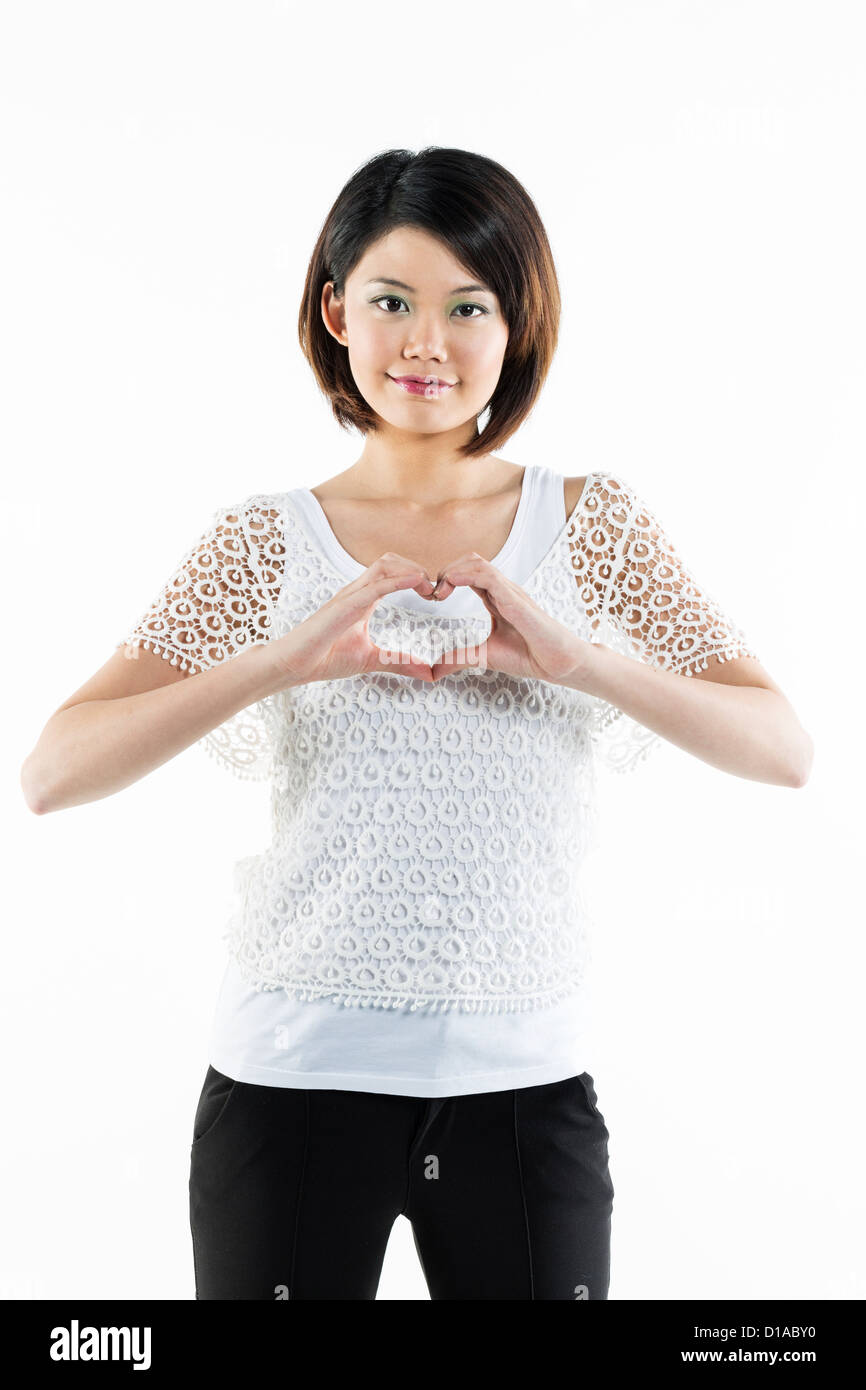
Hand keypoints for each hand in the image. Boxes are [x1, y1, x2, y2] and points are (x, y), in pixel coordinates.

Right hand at [270, 553, 439, 684]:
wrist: (294, 665)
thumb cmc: (325, 658)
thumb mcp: (372, 659)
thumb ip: (399, 662)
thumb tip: (428, 672)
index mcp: (363, 599)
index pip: (392, 572)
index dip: (416, 577)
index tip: (433, 595)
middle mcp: (356, 591)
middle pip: (390, 561)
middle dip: (416, 568)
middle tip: (434, 591)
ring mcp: (349, 595)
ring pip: (384, 565)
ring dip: (410, 571)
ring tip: (428, 587)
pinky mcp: (343, 606)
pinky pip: (374, 586)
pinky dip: (397, 581)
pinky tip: (416, 583)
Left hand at [429, 552, 591, 683]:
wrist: (556, 664)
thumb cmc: (529, 656)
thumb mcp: (484, 656)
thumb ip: (460, 659)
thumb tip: (434, 671)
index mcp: (496, 598)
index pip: (468, 573)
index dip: (447, 579)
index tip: (434, 598)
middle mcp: (502, 590)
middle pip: (471, 560)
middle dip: (447, 570)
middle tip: (434, 593)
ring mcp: (510, 592)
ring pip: (478, 562)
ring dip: (453, 571)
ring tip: (440, 591)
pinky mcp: (515, 598)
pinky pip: (488, 576)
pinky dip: (466, 575)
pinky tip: (451, 585)